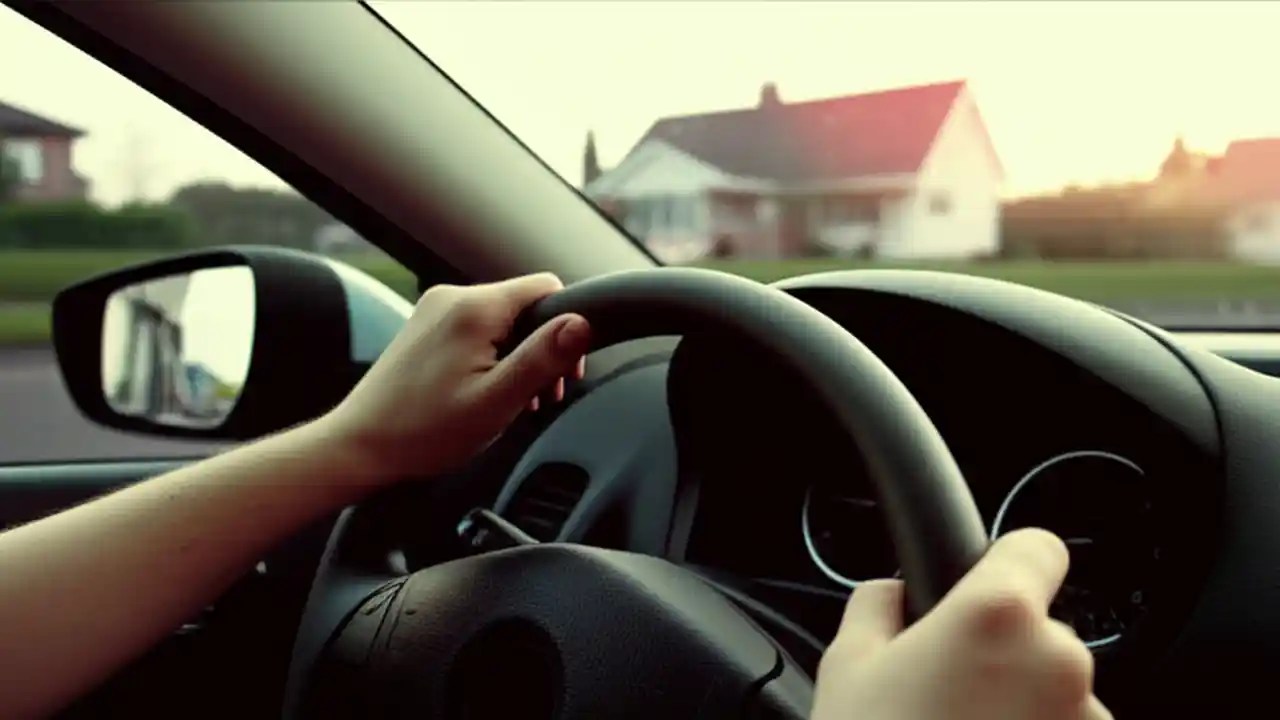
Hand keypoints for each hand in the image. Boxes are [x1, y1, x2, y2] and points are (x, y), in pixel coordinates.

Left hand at [321, 272, 589, 481]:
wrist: (361, 447)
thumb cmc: (424, 431)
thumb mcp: (497, 401)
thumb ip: (542, 358)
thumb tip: (583, 323)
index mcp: (474, 308)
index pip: (548, 289)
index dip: (567, 329)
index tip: (563, 374)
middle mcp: (453, 298)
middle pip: (526, 306)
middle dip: (542, 349)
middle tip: (540, 397)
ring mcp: (436, 311)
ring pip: (504, 320)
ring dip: (519, 357)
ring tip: (512, 401)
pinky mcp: (427, 328)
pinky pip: (478, 330)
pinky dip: (493, 357)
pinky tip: (487, 392)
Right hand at [811, 529, 1112, 719]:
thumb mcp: (846, 666)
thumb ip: (878, 606)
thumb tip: (892, 595)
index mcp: (997, 617)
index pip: (1038, 548)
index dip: (1009, 562)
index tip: (989, 581)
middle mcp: (1058, 665)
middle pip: (1041, 632)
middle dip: (1001, 655)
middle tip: (944, 693)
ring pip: (1055, 696)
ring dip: (1021, 711)